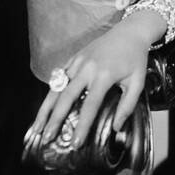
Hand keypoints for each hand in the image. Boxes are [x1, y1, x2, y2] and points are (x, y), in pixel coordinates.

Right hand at [28, 23, 150, 149]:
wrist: (130, 32)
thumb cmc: (135, 58)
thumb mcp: (138, 82)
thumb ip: (127, 105)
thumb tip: (116, 128)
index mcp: (104, 75)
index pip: (90, 106)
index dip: (81, 126)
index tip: (75, 143)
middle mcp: (87, 68)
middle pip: (66, 97)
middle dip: (55, 120)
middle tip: (47, 138)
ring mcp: (78, 61)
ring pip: (56, 88)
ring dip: (45, 108)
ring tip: (37, 127)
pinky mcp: (74, 58)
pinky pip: (58, 77)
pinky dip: (49, 93)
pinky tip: (44, 108)